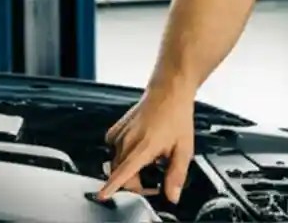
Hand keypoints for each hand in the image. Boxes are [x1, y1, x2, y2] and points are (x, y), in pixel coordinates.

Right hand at [96, 87, 195, 203]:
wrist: (168, 92)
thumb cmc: (176, 116)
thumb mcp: (184, 149)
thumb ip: (176, 175)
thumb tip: (172, 195)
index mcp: (144, 146)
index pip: (123, 172)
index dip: (113, 186)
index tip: (103, 195)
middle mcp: (127, 140)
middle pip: (120, 173)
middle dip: (134, 183)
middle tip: (152, 181)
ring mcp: (119, 134)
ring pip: (117, 162)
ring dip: (129, 168)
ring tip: (149, 160)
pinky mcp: (115, 129)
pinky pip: (113, 150)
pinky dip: (122, 154)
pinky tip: (137, 148)